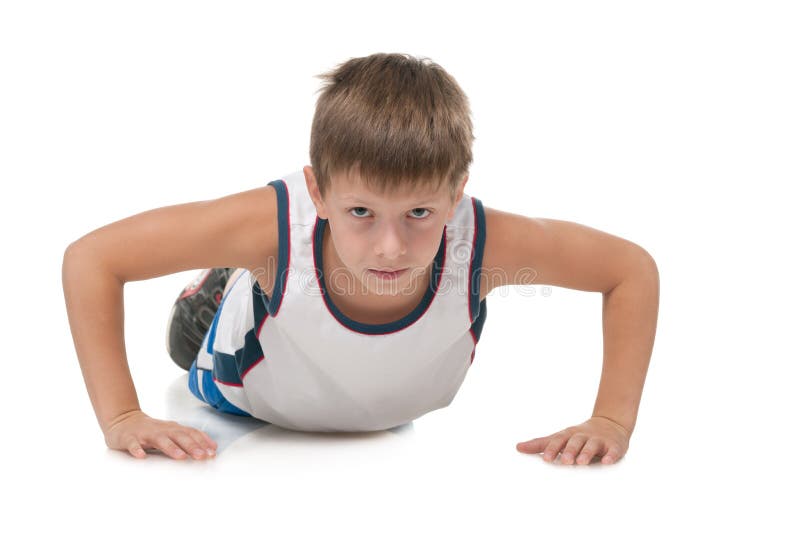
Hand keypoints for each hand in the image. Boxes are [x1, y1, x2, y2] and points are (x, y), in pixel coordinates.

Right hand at [103, 409, 217, 459]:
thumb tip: (212, 448)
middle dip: (192, 446)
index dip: (202, 442)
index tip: (212, 452)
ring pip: (160, 440)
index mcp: (173, 429)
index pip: (191, 433)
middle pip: (179, 436)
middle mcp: (162, 430)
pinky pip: (133, 445)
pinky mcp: (129, 439)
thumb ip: (189, 439)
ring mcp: (145, 434)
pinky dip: (137, 450)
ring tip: (180, 457)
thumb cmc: (152, 430)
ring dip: (171, 448)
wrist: (124, 420)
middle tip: (202, 456)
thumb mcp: (172, 433)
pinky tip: (141, 456)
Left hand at [515, 416, 630, 464]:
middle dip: (569, 451)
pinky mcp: (614, 446)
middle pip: (575, 442)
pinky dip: (610, 456)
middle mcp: (583, 436)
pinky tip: (606, 462)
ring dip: (586, 453)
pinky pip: (613, 451)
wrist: (610, 424)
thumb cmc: (579, 436)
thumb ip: (540, 444)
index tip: (545, 459)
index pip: (559, 441)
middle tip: (564, 461)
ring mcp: (599, 440)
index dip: (553, 449)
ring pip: (592, 445)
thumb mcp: (560, 437)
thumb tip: (518, 447)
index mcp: (569, 435)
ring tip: (581, 462)